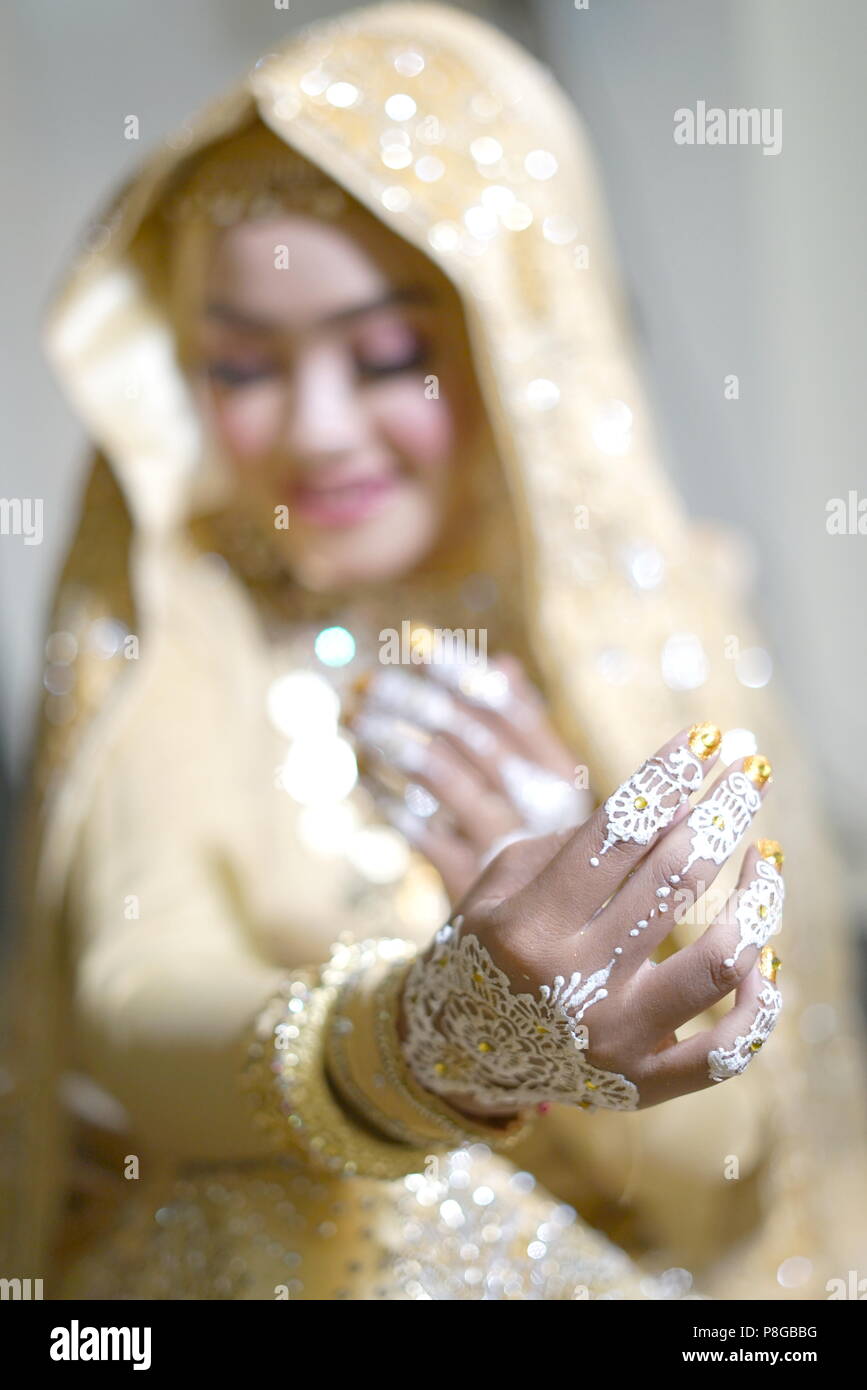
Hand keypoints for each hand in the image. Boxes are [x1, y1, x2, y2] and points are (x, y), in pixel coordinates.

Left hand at [348, 655, 592, 900]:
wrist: (543, 944)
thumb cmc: (544, 853)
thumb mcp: (547, 792)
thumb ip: (525, 729)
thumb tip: (503, 664)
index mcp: (562, 775)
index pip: (508, 707)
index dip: (460, 671)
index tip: (416, 645)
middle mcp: (540, 805)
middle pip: (468, 733)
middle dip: (409, 700)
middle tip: (365, 683)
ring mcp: (506, 843)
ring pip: (439, 773)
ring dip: (389, 739)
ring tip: (353, 720)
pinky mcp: (470, 881)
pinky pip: (417, 827)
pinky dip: (385, 795)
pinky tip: (362, 774)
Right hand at [397, 724, 783, 1115]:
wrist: (454, 1055)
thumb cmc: (484, 948)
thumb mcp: (500, 884)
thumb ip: (575, 844)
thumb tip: (667, 802)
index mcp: (527, 927)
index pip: (618, 831)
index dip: (670, 775)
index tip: (708, 736)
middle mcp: (571, 985)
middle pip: (673, 878)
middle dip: (721, 810)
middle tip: (749, 769)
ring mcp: (612, 1040)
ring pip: (719, 959)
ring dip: (758, 895)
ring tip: (765, 852)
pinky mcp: (642, 1084)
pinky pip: (729, 1049)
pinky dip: (761, 1000)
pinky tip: (767, 953)